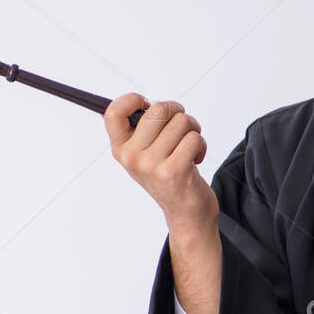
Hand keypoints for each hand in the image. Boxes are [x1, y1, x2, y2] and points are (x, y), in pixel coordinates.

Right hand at [104, 92, 218, 236]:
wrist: (186, 213)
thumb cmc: (168, 176)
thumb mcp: (145, 155)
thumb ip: (140, 129)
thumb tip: (136, 102)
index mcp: (121, 149)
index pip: (113, 113)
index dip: (132, 99)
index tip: (146, 104)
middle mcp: (131, 157)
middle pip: (158, 108)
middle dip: (178, 113)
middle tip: (181, 129)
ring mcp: (151, 165)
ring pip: (181, 121)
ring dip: (193, 130)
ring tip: (188, 148)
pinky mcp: (173, 171)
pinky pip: (194, 138)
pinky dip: (201, 145)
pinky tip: (196, 159)